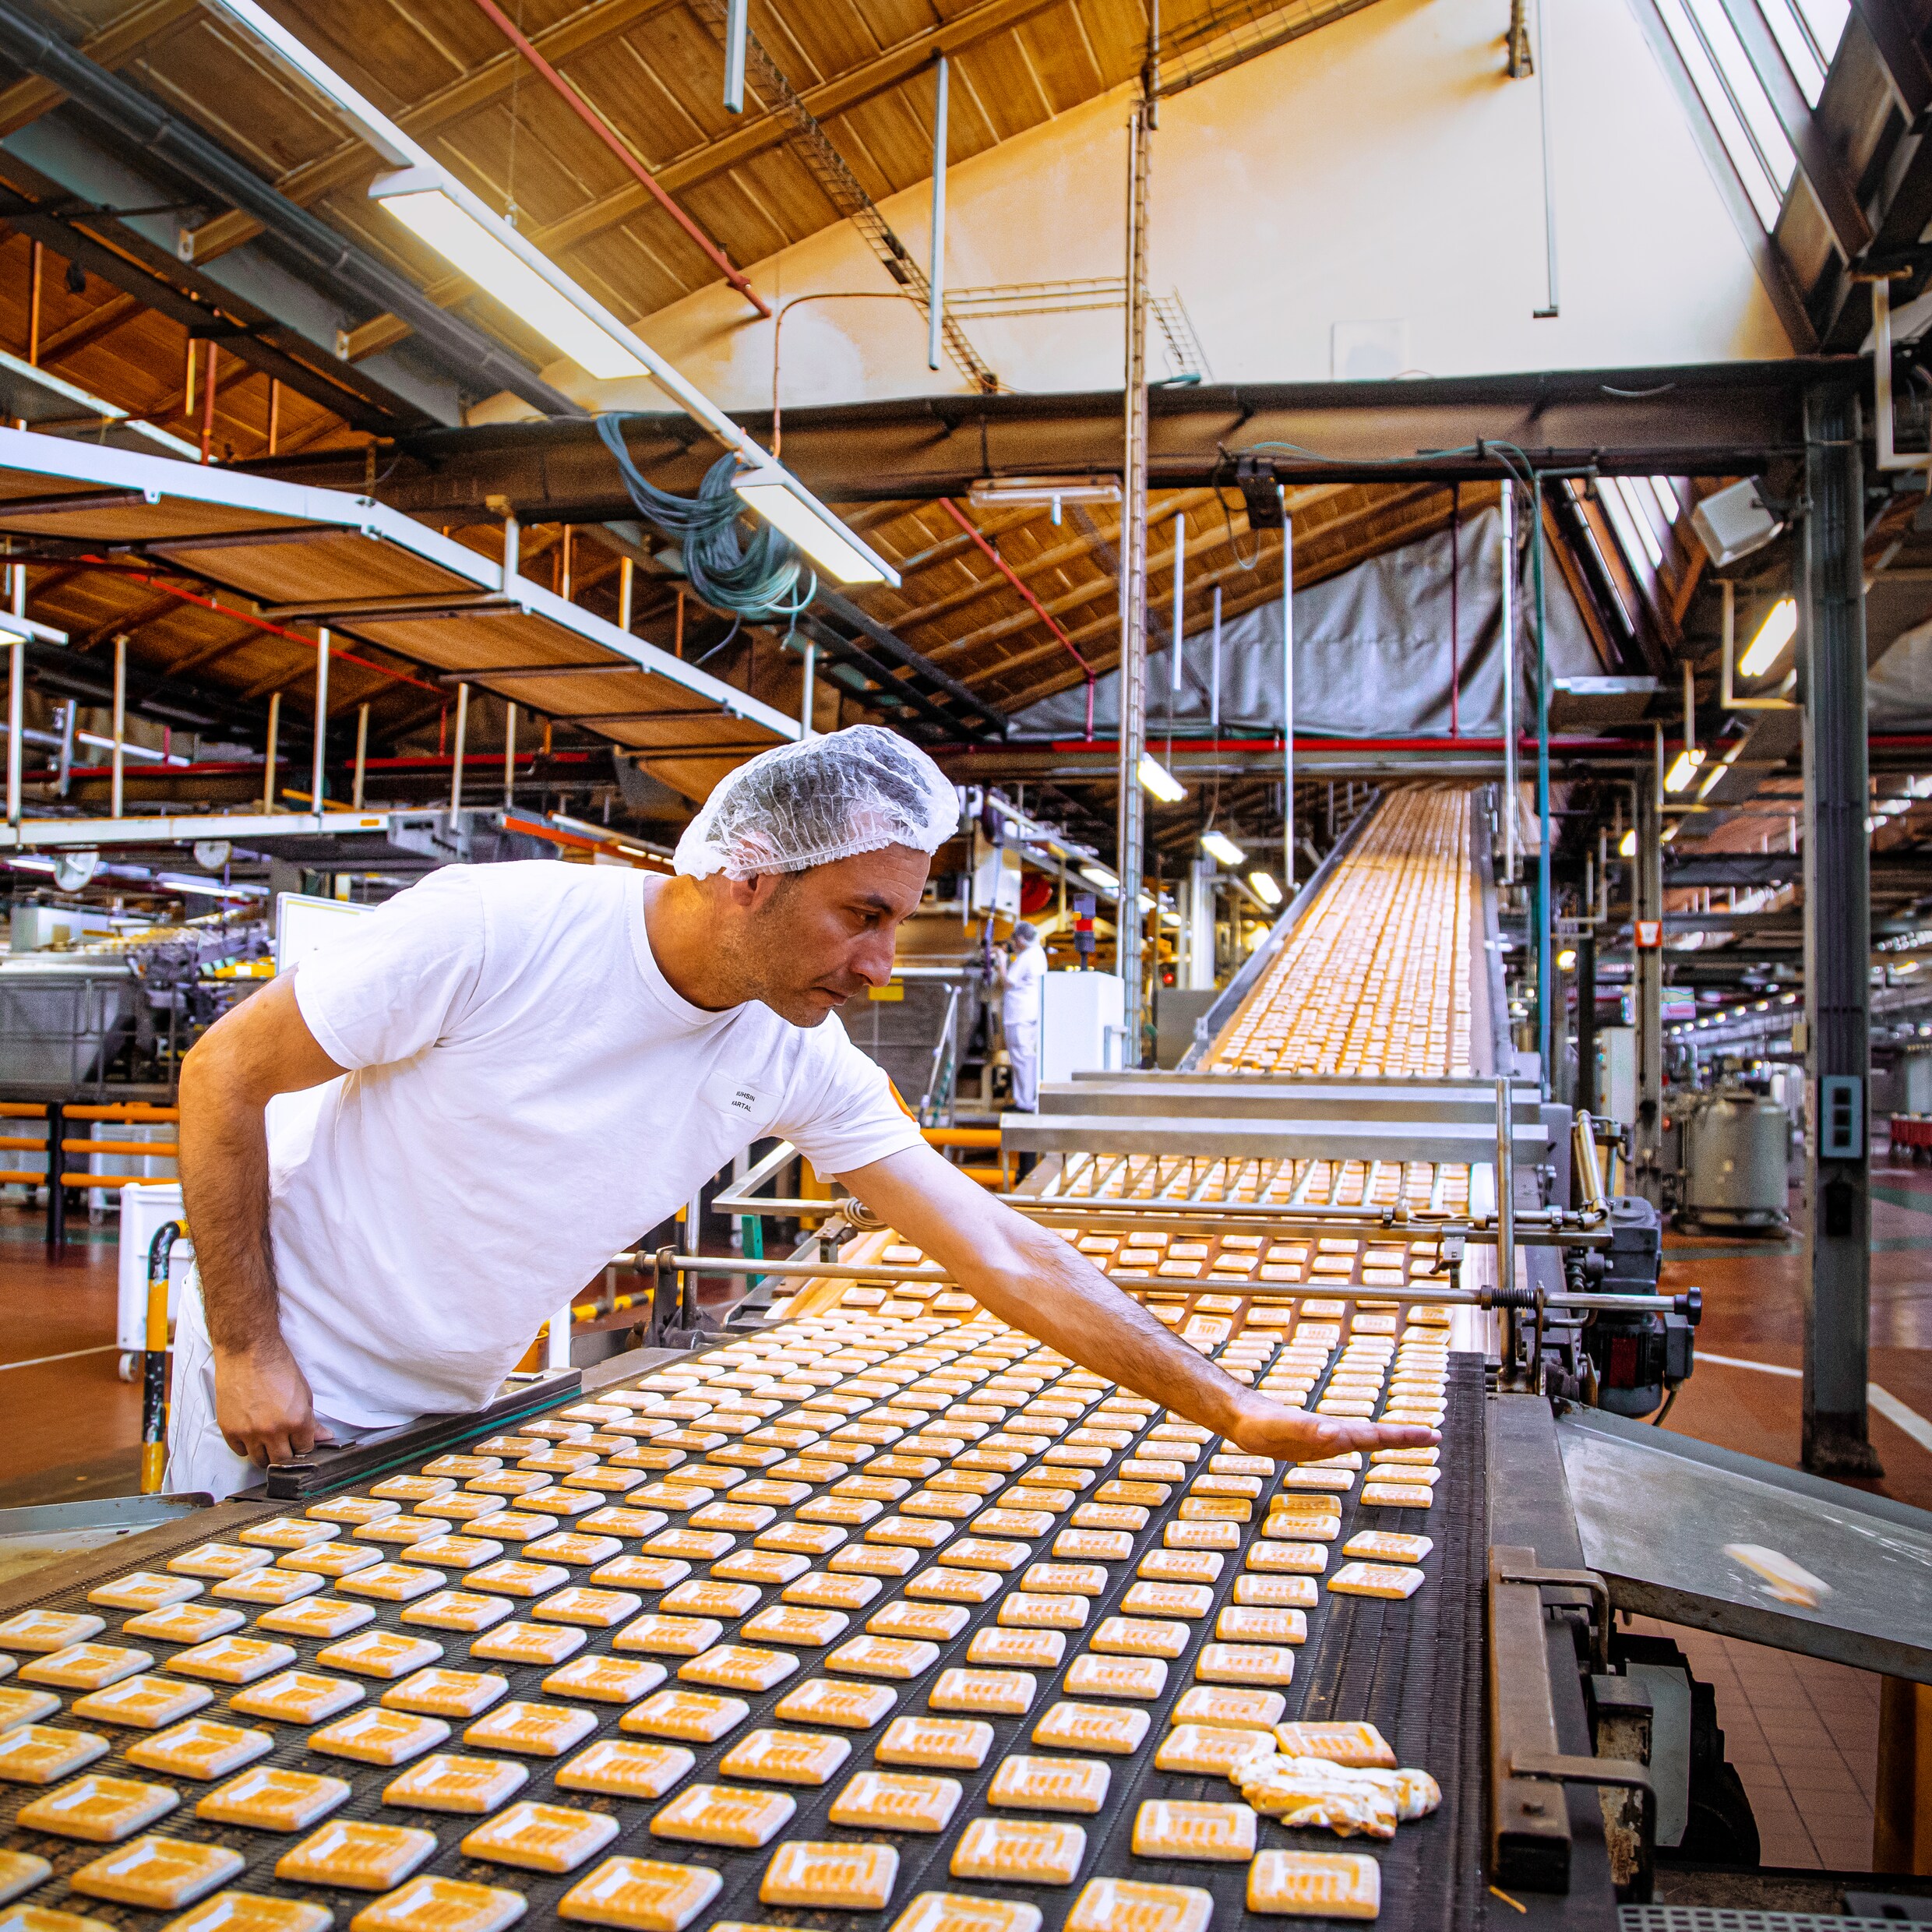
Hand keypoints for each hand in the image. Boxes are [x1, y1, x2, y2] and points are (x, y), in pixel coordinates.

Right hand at [213, 1343, 333, 1467]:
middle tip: (286, 1447)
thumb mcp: (304, 1392)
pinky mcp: (229, 1430)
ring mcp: (249, 1433)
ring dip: (266, 1455)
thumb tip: (323, 1436)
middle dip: (287, 1456)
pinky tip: (252, 1436)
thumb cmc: (278, 1366)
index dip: (304, 1447)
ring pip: (259, 1461)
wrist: (248, 1352)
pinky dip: (246, 1447)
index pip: (304, 1450)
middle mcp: (273, 1431)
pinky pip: (239, 1451)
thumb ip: (312, 1420)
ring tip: (269, 1444)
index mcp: (296, 1421)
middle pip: (282, 1461)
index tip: (301, 1443)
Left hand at [1225, 1391, 1439, 1463]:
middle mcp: (1334, 1433)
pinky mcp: (1315, 1445)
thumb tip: (1335, 1433)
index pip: (1376, 1434)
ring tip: (1416, 1439)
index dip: (1404, 1436)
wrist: (1241, 1417)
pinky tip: (1368, 1446)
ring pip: (1365, 1439)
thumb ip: (1307, 1431)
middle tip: (1436, 1436)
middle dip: (1406, 1437)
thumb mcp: (1282, 1430)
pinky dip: (1366, 1445)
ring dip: (1391, 1440)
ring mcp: (1326, 1438)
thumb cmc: (1259, 1423)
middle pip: (1377, 1435)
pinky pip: (1347, 1445)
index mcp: (1333, 1431)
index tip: (1431, 1434)